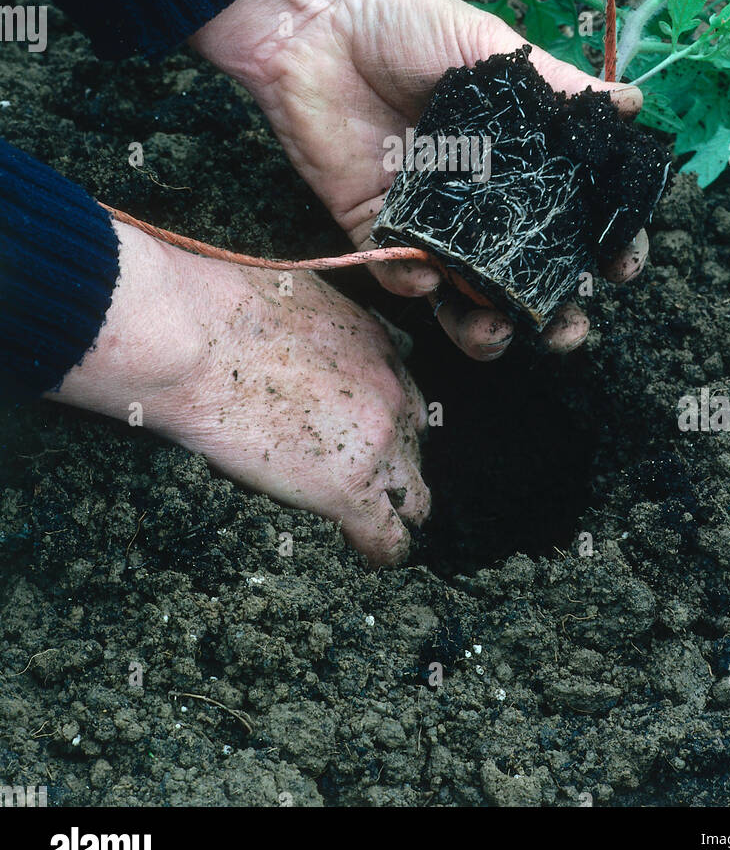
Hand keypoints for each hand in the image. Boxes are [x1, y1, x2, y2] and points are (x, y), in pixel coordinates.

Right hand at [50, 221, 429, 564]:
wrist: (195, 339)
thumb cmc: (218, 308)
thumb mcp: (293, 294)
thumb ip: (316, 326)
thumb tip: (295, 337)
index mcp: (377, 342)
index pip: (402, 392)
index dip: (382, 418)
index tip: (360, 431)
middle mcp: (391, 391)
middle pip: (414, 441)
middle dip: (392, 459)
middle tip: (357, 474)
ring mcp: (378, 443)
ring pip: (414, 494)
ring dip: (395, 507)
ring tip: (374, 524)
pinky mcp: (350, 489)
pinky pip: (388, 538)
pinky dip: (382, 550)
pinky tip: (370, 555)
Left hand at [191, 0, 648, 359]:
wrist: (316, 20)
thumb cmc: (408, 23)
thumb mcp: (491, 49)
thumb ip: (559, 86)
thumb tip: (634, 104)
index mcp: (518, 157)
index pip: (572, 216)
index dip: (602, 247)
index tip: (621, 268)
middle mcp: (480, 197)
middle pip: (524, 274)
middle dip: (550, 312)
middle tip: (567, 331)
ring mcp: (428, 218)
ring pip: (462, 292)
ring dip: (482, 325)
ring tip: (496, 333)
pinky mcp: (373, 225)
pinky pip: (397, 272)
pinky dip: (412, 282)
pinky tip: (424, 274)